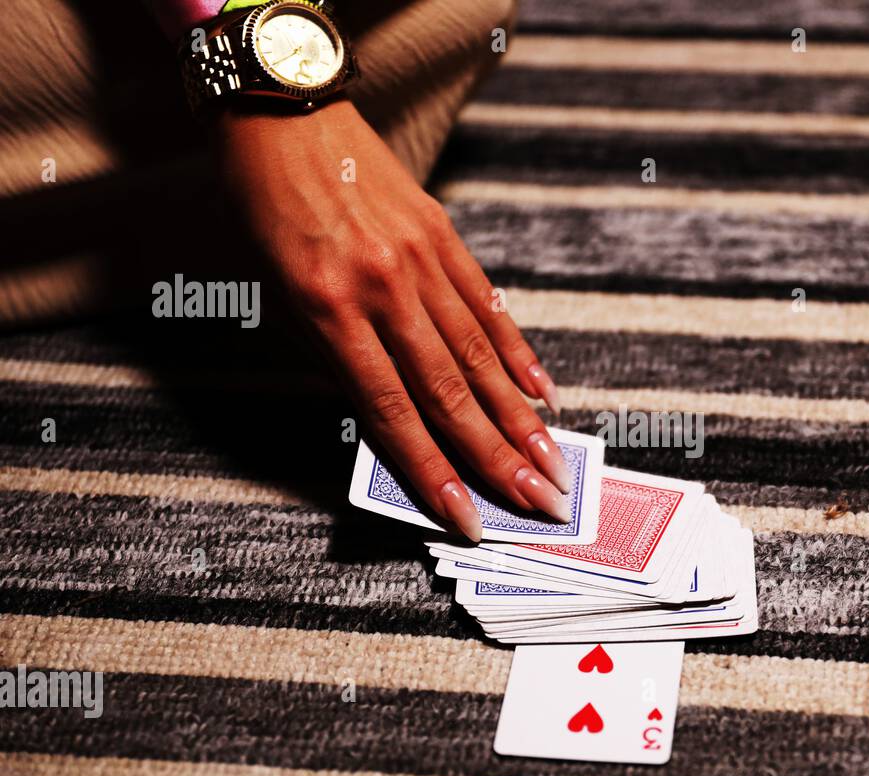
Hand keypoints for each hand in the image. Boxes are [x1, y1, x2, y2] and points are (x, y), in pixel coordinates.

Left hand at [214, 99, 567, 540]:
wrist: (284, 112)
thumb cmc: (264, 211)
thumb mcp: (276, 291)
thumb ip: (336, 356)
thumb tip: (393, 415)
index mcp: (329, 311)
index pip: (392, 412)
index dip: (433, 473)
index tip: (467, 520)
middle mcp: (383, 290)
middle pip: (451, 392)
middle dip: (498, 458)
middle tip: (542, 504)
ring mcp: (420, 262)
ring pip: (479, 355)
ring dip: (520, 418)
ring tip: (554, 464)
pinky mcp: (444, 237)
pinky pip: (487, 306)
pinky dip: (518, 353)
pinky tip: (543, 393)